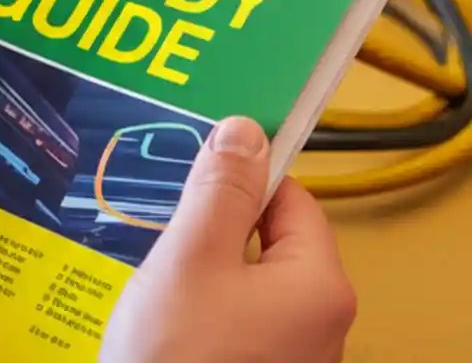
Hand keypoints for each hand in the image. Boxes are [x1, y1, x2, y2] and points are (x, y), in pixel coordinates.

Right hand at [101, 117, 356, 362]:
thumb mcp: (188, 260)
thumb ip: (217, 193)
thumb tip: (242, 134)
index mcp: (317, 286)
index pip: (290, 199)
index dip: (239, 179)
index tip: (196, 167)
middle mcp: (318, 326)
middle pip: (266, 244)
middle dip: (209, 232)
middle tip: (162, 232)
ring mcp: (288, 357)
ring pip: (242, 287)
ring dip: (196, 275)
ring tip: (154, 285)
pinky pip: (230, 325)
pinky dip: (195, 314)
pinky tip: (158, 323)